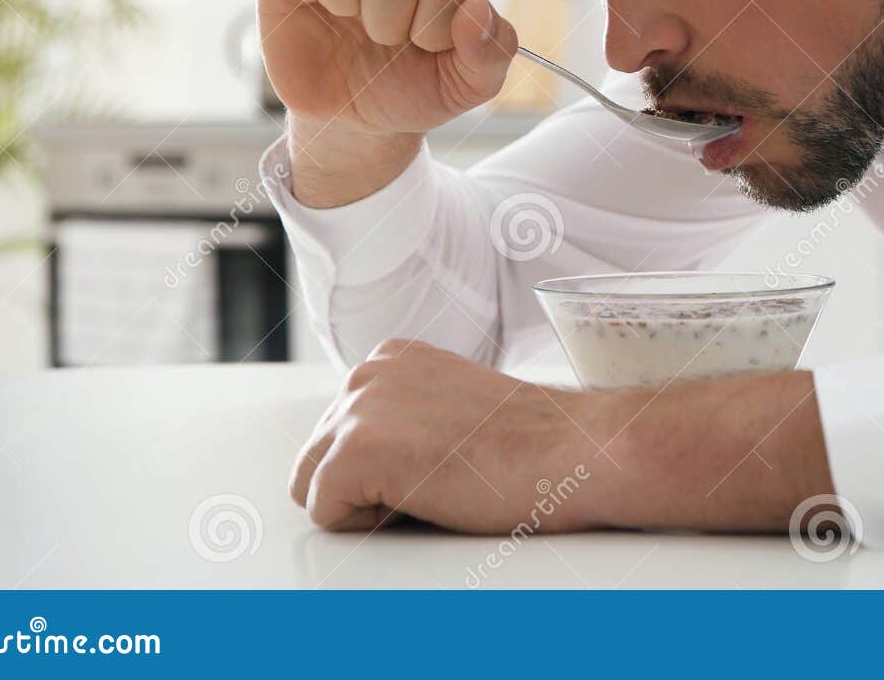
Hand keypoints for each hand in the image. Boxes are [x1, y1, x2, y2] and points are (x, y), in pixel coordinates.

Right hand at [257, 0, 519, 137]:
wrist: (349, 110)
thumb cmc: (412, 82)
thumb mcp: (466, 84)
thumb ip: (491, 54)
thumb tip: (477, 11)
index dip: (433, 27)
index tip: (424, 43)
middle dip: (388, 23)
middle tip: (382, 36)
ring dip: (342, 1)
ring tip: (346, 15)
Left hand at [290, 340, 600, 533]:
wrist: (570, 450)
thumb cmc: (530, 442)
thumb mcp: (454, 408)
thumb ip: (407, 417)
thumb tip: (378, 461)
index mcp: (390, 358)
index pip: (342, 432)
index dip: (386, 467)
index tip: (442, 462)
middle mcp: (366, 372)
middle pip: (318, 457)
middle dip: (365, 485)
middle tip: (439, 482)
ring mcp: (358, 407)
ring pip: (313, 484)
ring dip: (366, 503)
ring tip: (432, 489)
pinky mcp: (357, 450)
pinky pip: (325, 513)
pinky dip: (369, 525)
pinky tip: (426, 500)